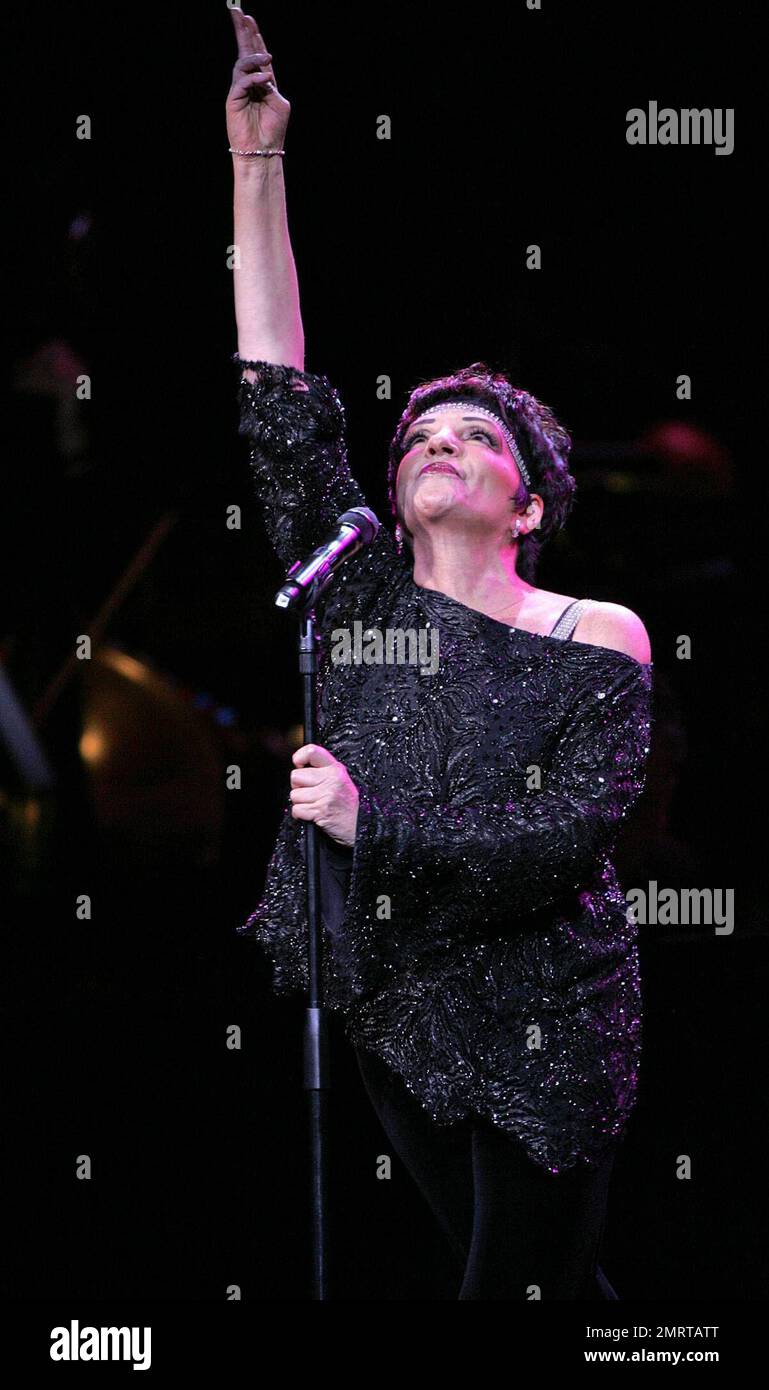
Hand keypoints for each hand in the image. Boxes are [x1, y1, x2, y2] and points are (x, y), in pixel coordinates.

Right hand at [226, 7, 290, 152]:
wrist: (263, 151)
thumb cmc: (273, 130)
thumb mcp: (279, 104)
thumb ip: (272, 86)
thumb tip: (265, 73)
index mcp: (261, 82)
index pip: (256, 54)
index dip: (253, 36)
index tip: (249, 18)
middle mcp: (248, 83)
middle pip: (243, 52)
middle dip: (242, 32)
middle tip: (239, 13)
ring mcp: (239, 90)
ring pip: (242, 64)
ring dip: (255, 57)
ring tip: (267, 59)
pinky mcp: (233, 99)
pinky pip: (242, 81)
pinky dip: (254, 77)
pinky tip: (265, 79)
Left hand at [290, 744, 359, 846]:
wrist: (362, 826)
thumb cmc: (350, 805)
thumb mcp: (342, 780)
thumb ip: (323, 771)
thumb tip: (300, 767)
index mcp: (336, 769)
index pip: (311, 751)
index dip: (299, 758)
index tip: (300, 766)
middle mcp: (331, 779)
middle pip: (296, 776)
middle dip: (299, 786)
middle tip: (312, 793)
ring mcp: (326, 795)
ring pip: (294, 795)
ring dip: (301, 803)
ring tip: (315, 805)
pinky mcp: (320, 811)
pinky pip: (297, 810)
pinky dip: (301, 815)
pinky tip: (313, 814)